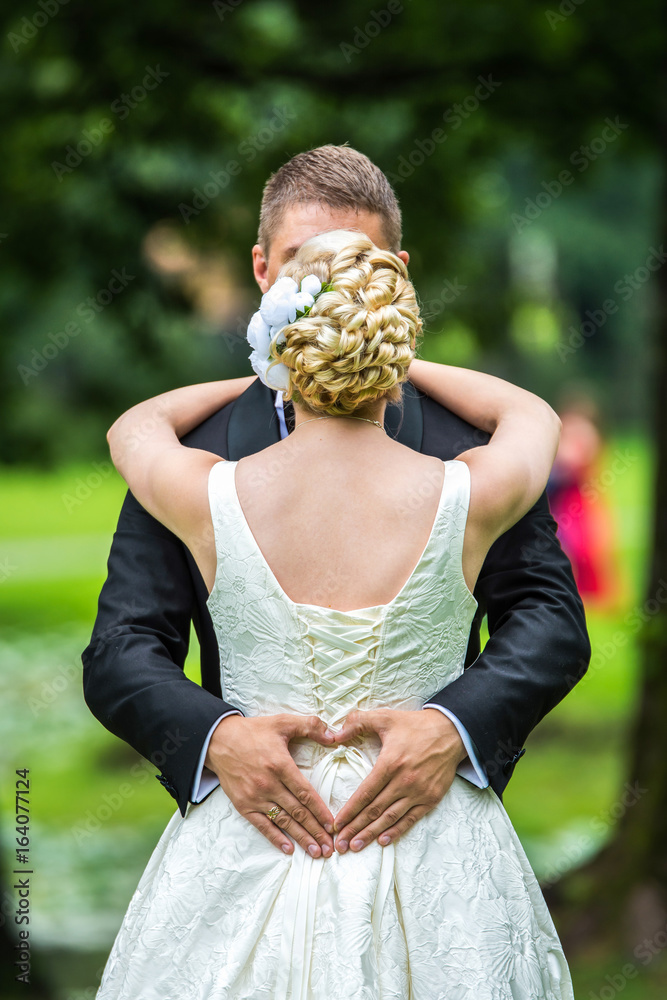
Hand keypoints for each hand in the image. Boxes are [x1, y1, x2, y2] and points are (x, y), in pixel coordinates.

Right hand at [205, 713, 335, 857]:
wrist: (219, 740)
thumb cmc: (253, 731)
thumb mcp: (283, 722)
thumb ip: (310, 725)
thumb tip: (334, 735)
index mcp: (280, 765)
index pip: (305, 793)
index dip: (320, 811)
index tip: (333, 826)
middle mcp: (268, 784)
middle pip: (297, 812)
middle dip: (316, 831)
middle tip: (330, 848)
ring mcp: (255, 797)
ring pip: (283, 821)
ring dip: (301, 838)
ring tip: (316, 852)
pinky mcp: (243, 805)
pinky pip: (262, 825)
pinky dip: (275, 838)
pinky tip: (288, 849)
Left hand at [331, 708, 466, 853]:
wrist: (451, 732)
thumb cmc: (415, 725)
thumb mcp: (385, 717)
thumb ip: (357, 722)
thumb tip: (334, 735)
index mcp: (390, 763)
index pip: (365, 793)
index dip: (349, 811)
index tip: (336, 824)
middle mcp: (404, 781)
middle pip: (375, 810)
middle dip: (355, 828)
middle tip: (339, 843)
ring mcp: (419, 792)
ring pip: (390, 818)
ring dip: (371, 834)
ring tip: (355, 846)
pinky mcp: (431, 798)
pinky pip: (411, 819)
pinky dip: (396, 831)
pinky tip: (383, 840)